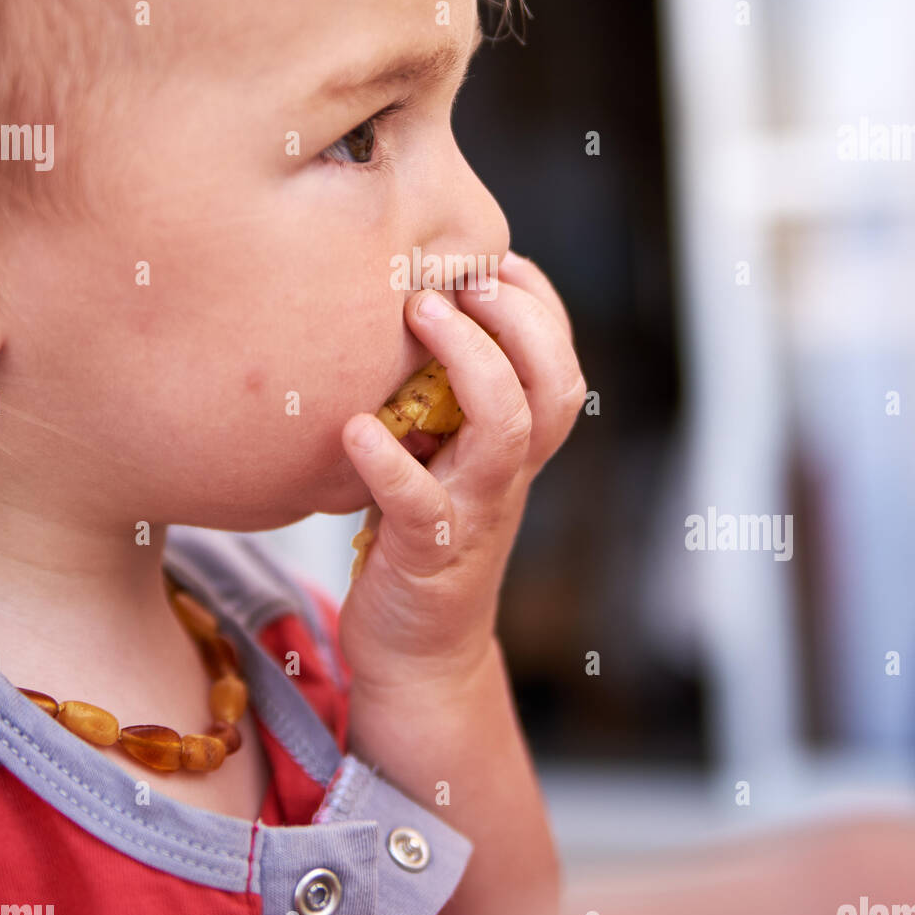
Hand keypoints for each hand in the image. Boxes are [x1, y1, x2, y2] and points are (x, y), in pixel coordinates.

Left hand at [337, 250, 585, 690]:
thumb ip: (439, 400)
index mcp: (515, 446)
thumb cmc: (419, 538)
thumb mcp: (441, 459)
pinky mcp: (428, 554)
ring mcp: (474, 512)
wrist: (417, 657)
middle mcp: (507, 474)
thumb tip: (403, 307)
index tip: (493, 257)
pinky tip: (355, 429)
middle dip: (518, 318)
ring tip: (418, 313)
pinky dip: (389, 462)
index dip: (540, 304)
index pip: (560, 361)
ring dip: (469, 360)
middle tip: (459, 276)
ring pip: (506, 429)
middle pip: (554, 385)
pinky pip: (418, 502)